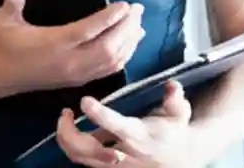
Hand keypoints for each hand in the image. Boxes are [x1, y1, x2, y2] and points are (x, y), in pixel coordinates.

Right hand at [0, 0, 144, 97]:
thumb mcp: (2, 21)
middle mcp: (69, 61)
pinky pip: (108, 70)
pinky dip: (123, 57)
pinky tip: (130, 44)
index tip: (125, 5)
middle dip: (127, 28)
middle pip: (108, 47)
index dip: (109, 18)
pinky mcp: (78, 80)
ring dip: (129, 42)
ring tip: (139, 23)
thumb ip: (11, 4)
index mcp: (54, 45)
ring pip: (111, 61)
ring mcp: (76, 74)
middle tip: (138, 9)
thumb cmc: (2, 44)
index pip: (88, 31)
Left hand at [56, 80, 204, 166]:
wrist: (177, 161)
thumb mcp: (179, 115)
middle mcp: (123, 153)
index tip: (85, 101)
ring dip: (66, 138)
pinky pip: (81, 160)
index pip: (117, 126)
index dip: (100, 114)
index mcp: (139, 135)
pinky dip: (70, 145)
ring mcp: (112, 164)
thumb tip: (171, 85)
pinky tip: (69, 129)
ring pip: (80, 157)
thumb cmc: (173, 133)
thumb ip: (174, 99)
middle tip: (65, 112)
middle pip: (89, 149)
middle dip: (70, 132)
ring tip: (65, 118)